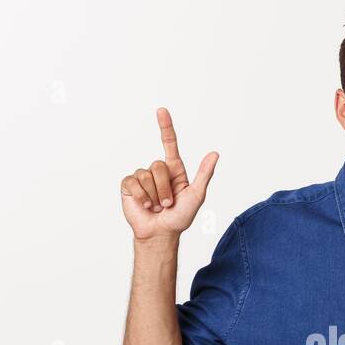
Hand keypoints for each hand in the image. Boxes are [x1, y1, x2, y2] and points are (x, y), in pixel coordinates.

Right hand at [120, 107, 218, 241]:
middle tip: (168, 204)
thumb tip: (214, 154)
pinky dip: (141, 196)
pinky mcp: (129, 186)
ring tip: (157, 207)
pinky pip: (134, 182)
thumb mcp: (196, 195)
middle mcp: (157, 171)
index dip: (166, 127)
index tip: (161, 110)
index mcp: (174, 170)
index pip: (169, 144)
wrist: (161, 233)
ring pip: (147, 175)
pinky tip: (145, 206)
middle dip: (165, 188)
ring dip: (155, 195)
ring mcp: (142, 177)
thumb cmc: (180, 217)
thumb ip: (204, 174)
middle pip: (159, 166)